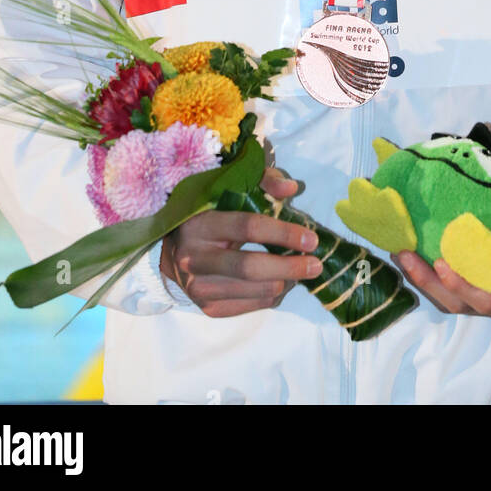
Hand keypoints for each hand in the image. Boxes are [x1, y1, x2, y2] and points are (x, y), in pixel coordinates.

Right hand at [160, 167, 321, 317]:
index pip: (247, 228)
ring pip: (255, 290)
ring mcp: (198, 288)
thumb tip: (292, 188)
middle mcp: (194, 259)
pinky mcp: (207, 308)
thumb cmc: (210, 215)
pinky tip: (282, 282)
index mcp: (200, 223)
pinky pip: (251, 306)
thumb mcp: (230, 191)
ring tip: (301, 271)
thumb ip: (263, 182)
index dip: (282, 233)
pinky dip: (273, 296)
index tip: (311, 239)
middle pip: (250, 267)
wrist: (173, 253)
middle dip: (290, 267)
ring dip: (286, 282)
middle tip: (316, 264)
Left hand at [391, 197, 490, 319]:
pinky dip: (439, 282)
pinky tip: (420, 260)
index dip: (463, 283)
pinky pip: (463, 297)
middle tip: (403, 252)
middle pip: (464, 305)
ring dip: (428, 282)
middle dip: (429, 282)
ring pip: (459, 304)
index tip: (441, 261)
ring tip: (403, 253)